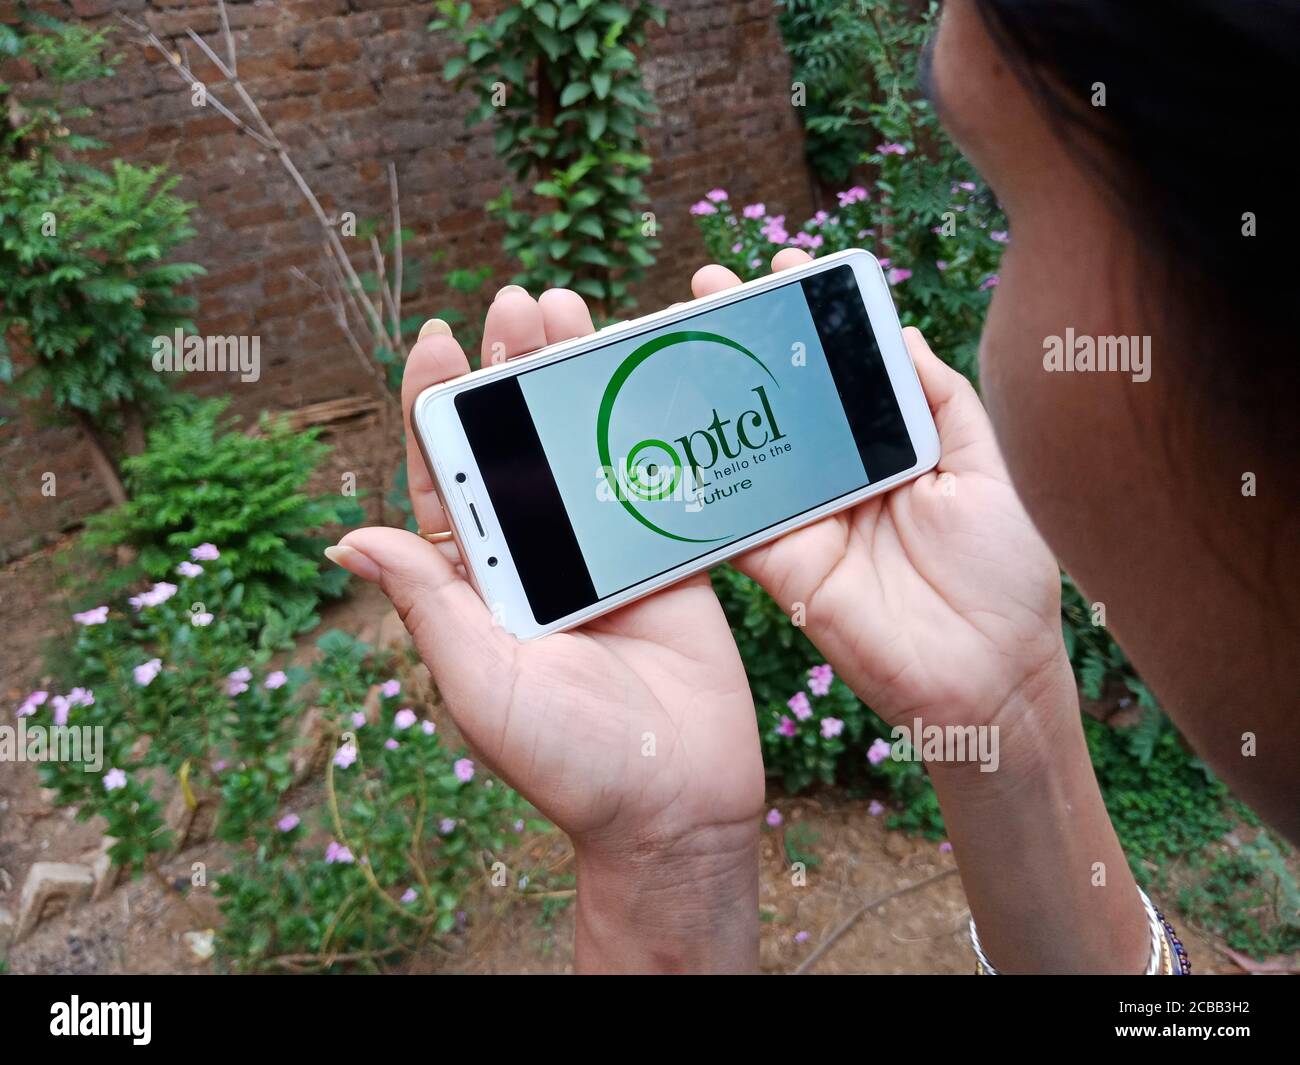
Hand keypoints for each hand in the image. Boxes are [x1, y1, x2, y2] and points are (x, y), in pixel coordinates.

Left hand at [327, 285, 763, 971]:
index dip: (435, 409)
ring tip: (568, 307)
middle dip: (507, 371)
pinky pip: (649, 480)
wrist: (676, 806)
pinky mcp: (665, 562)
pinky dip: (645, 423)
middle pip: (512, 447)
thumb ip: (429, 604)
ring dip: (570, 378)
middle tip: (514, 301)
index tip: (435, 339)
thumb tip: (347, 536)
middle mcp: (532, 561)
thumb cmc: (570, 763)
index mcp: (476, 587)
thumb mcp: (481, 683)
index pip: (443, 483)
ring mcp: (599, 557)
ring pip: (578, 449)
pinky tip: (642, 371)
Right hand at [694, 251, 1072, 751]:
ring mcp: (807, 518)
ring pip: (747, 445)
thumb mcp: (990, 468)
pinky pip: (733, 515)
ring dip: (704, 394)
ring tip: (667, 336)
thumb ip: (940, 401)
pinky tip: (663, 425)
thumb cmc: (1007, 574)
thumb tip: (899, 330)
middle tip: (704, 288)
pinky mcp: (782, 565)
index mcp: (890, 446)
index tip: (786, 266)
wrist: (990, 677)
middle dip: (741, 340)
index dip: (812, 319)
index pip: (841, 370)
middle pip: (782, 398)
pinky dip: (697, 476)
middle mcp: (842, 475)